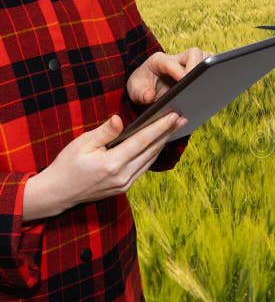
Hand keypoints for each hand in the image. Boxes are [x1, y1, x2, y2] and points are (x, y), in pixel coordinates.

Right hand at [22, 113, 186, 221]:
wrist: (59, 192)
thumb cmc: (68, 164)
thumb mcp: (82, 143)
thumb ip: (105, 132)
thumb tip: (120, 120)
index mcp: (112, 163)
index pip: (142, 141)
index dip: (160, 127)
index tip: (174, 115)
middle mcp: (123, 175)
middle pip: (151, 150)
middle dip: (168, 133)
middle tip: (182, 118)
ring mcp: (125, 183)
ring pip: (151, 159)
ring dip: (163, 143)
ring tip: (175, 128)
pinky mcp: (125, 187)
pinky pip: (144, 167)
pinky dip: (153, 154)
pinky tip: (159, 143)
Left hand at [127, 48, 210, 104]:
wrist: (148, 88)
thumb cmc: (142, 88)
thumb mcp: (134, 92)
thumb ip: (139, 94)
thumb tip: (150, 96)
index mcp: (159, 61)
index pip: (170, 62)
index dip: (177, 70)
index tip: (183, 79)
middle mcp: (176, 59)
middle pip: (193, 53)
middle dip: (197, 66)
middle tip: (199, 82)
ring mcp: (189, 64)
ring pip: (206, 57)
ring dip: (209, 68)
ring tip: (211, 83)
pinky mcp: (198, 71)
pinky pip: (211, 68)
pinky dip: (215, 74)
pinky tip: (215, 88)